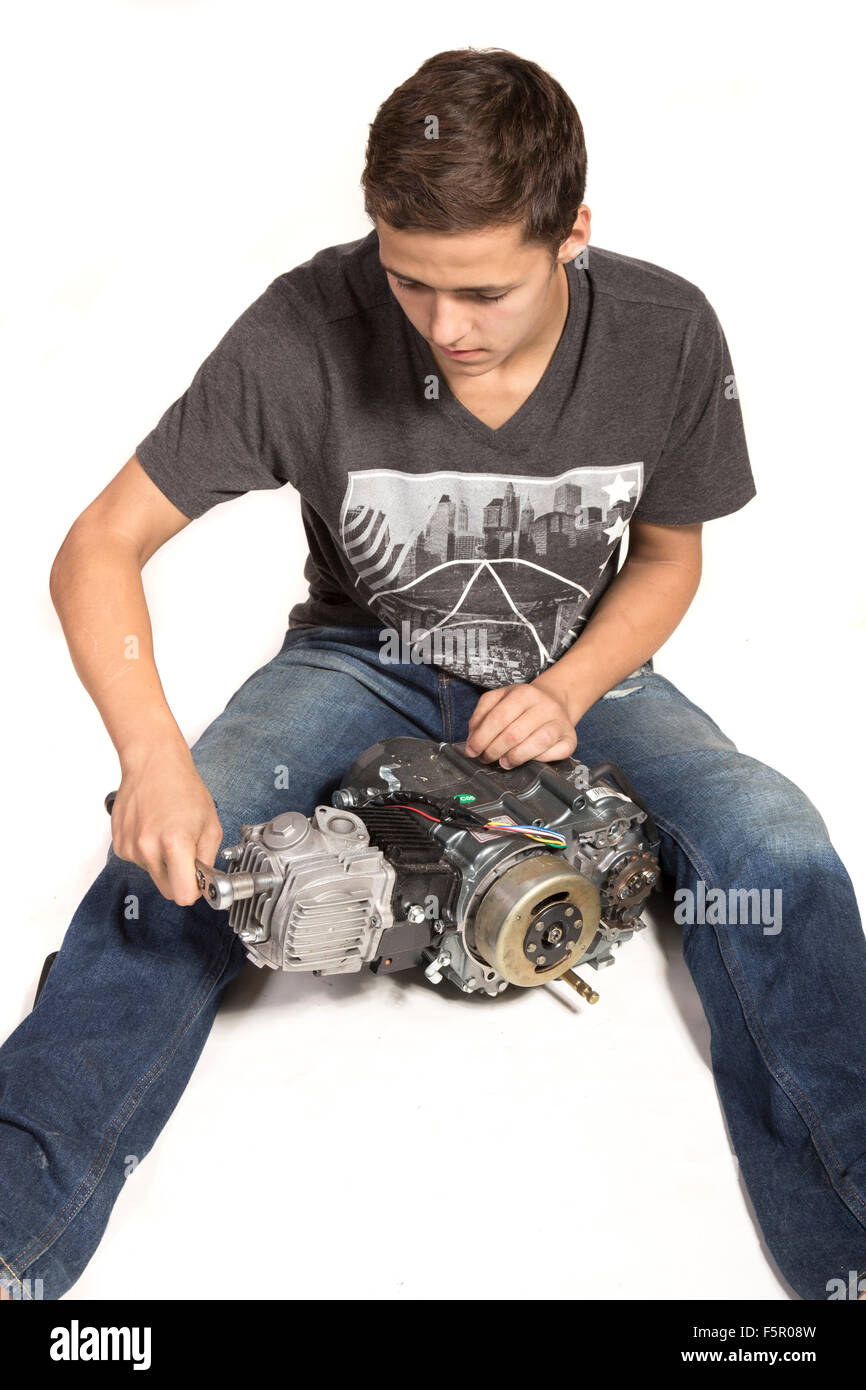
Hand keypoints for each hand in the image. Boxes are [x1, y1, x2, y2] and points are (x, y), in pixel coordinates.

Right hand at [110, 740, 222, 905]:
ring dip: (163, 862)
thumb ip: (208, 859)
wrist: (153, 764)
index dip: (194, 891)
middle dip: (180, 879)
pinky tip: (153, 829)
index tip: (198, 880)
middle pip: (168, 890)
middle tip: (187, 854)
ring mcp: (130, 848)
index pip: (183, 896)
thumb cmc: (183, 788)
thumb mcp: (210, 823)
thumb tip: (204, 884)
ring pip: (153, 874)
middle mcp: (148, 849)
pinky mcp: (119, 845)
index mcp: (175, 844)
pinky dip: (148, 852)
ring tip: (168, 832)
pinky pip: (139, 862)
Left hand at [464, 672, 577, 768]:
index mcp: (524, 693)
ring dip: (514, 758)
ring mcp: (560, 722)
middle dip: (493, 751)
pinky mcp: (570, 739)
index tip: (472, 750)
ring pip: (536, 744)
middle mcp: (545, 706)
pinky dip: (538, 759)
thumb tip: (472, 739)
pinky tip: (527, 759)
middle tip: (485, 758)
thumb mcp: (499, 699)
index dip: (481, 738)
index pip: (498, 717)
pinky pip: (554, 753)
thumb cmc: (523, 705)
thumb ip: (481, 715)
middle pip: (514, 734)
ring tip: (503, 761)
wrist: (556, 700)